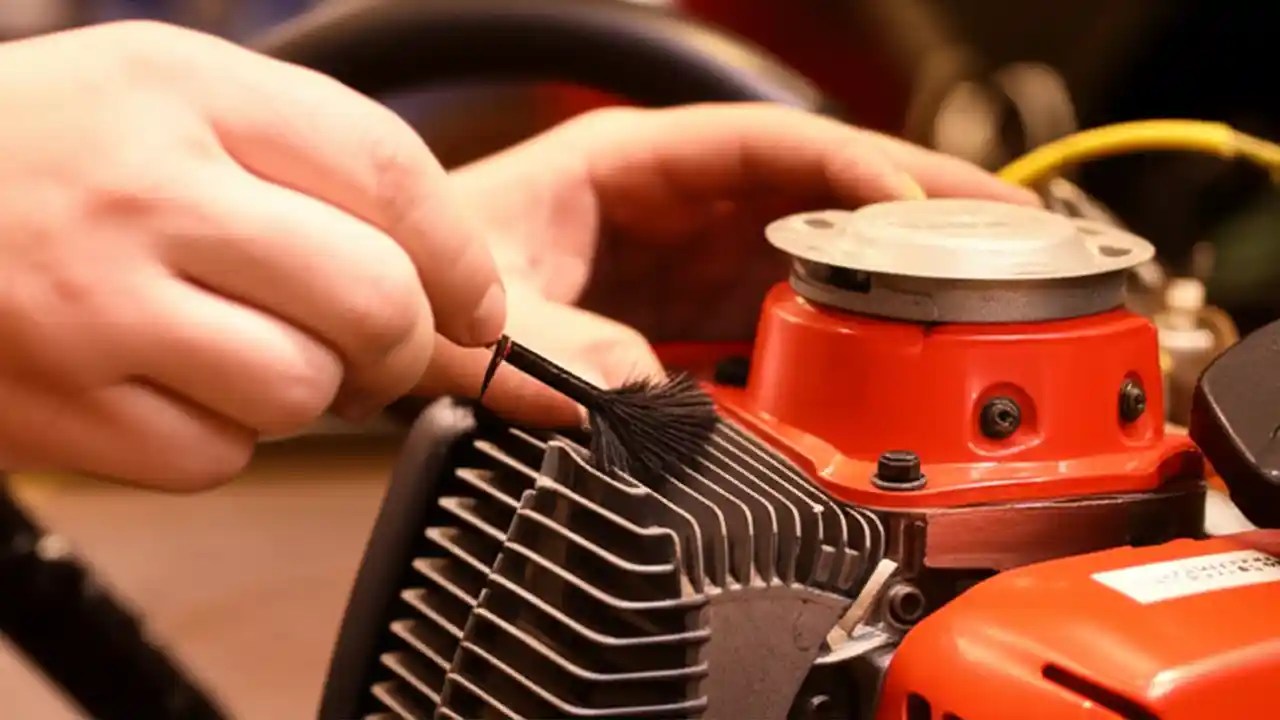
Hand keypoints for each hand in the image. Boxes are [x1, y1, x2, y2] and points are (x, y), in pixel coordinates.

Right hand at [0, 22, 504, 487]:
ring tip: (253, 347)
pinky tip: (175, 381)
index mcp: (185, 92)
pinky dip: (225, 435)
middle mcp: (144, 195)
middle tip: (384, 340)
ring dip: (311, 389)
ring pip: (305, 392)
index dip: (462, 256)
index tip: (476, 301)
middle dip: (408, 340)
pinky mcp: (63, 411)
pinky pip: (220, 456)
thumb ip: (314, 165)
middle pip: (374, 300)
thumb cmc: (41, 151)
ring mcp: (96, 310)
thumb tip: (457, 286)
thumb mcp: (171, 97)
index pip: (389, 173)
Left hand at [424, 103, 1038, 424]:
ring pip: (815, 254)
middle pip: (821, 192)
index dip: (856, 173)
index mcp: (633, 164)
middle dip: (917, 212)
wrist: (396, 319)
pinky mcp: (688, 313)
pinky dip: (837, 334)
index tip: (921, 216)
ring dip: (894, 277)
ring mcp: (689, 257)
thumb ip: (569, 354)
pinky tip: (888, 361)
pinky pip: (783, 314)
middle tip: (1012, 240)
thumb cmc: (429, 276)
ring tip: (982, 300)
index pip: (773, 145)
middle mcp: (676, 203)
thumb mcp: (490, 316)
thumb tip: (656, 397)